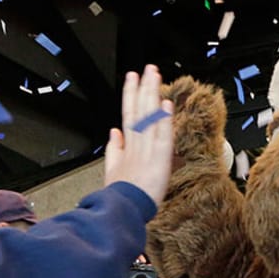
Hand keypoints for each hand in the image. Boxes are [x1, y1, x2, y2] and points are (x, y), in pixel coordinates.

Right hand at [104, 65, 174, 203]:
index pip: (128, 112)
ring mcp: (147, 148)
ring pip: (150, 116)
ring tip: (155, 76)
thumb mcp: (113, 168)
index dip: (130, 93)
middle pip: (139, 109)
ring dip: (153, 95)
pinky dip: (163, 119)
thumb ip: (113, 148)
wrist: (124, 208)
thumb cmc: (120, 193)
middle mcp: (136, 142)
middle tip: (148, 69)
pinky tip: (165, 104)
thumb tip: (114, 131)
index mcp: (126, 144)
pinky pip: (162, 134)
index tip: (132, 78)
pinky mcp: (159, 158)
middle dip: (143, 87)